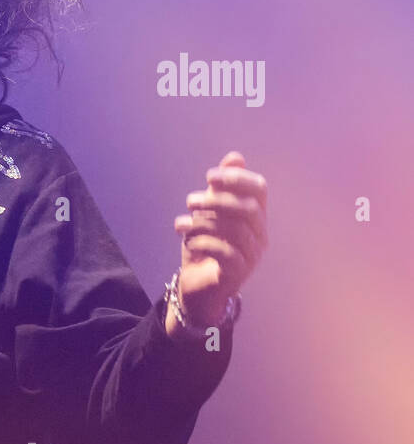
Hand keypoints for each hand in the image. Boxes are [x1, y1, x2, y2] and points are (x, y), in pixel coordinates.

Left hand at [172, 151, 267, 327]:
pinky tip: (188, 240)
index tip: (209, 176)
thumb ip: (219, 189)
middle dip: (218, 200)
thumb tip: (234, 157)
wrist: (196, 286)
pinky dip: (203, 242)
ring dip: (205, 222)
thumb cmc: (204, 247)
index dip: (236, 178)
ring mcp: (252, 256)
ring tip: (183, 223)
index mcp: (254, 217)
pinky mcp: (238, 273)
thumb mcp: (207, 214)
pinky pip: (225, 252)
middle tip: (191, 201)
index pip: (259, 189)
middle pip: (250, 208)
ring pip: (236, 230)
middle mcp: (259, 235)